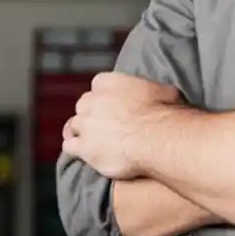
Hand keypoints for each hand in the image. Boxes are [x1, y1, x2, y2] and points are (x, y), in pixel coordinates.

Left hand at [61, 72, 183, 179]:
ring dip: (81, 131)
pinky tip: (81, 153)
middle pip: (84, 104)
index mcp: (109, 82)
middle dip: (91, 112)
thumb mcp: (164, 91)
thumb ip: (154, 90)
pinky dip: (74, 148)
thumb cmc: (163, 114)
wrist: (155, 138)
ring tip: (91, 140)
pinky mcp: (84, 147)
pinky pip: (69, 146)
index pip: (99, 84)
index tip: (112, 103)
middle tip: (103, 123)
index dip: (104, 95)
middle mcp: (93, 100)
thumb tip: (161, 93)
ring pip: (74, 125)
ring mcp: (86, 124)